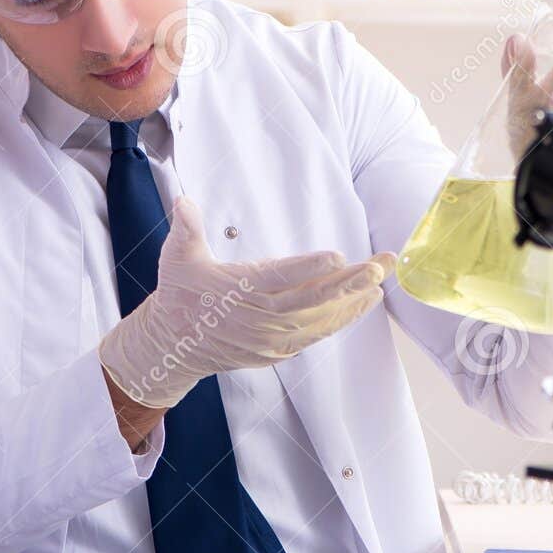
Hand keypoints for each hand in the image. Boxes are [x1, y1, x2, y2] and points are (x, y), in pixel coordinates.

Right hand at [98, 197, 394, 410]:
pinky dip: (338, 321)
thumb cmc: (179, 295)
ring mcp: (269, 338)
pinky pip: (314, 336)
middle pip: (311, 299)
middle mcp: (259, 317)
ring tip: (379, 285)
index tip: (338, 256)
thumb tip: (184, 201)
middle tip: (379, 267)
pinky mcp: (275, 351)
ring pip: (318, 320)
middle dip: (349, 283)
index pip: (279, 277)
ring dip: (351, 303)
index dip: (309, 268)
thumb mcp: (177, 258)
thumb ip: (187, 227)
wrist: (173, 345)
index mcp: (238, 290)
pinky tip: (358, 306)